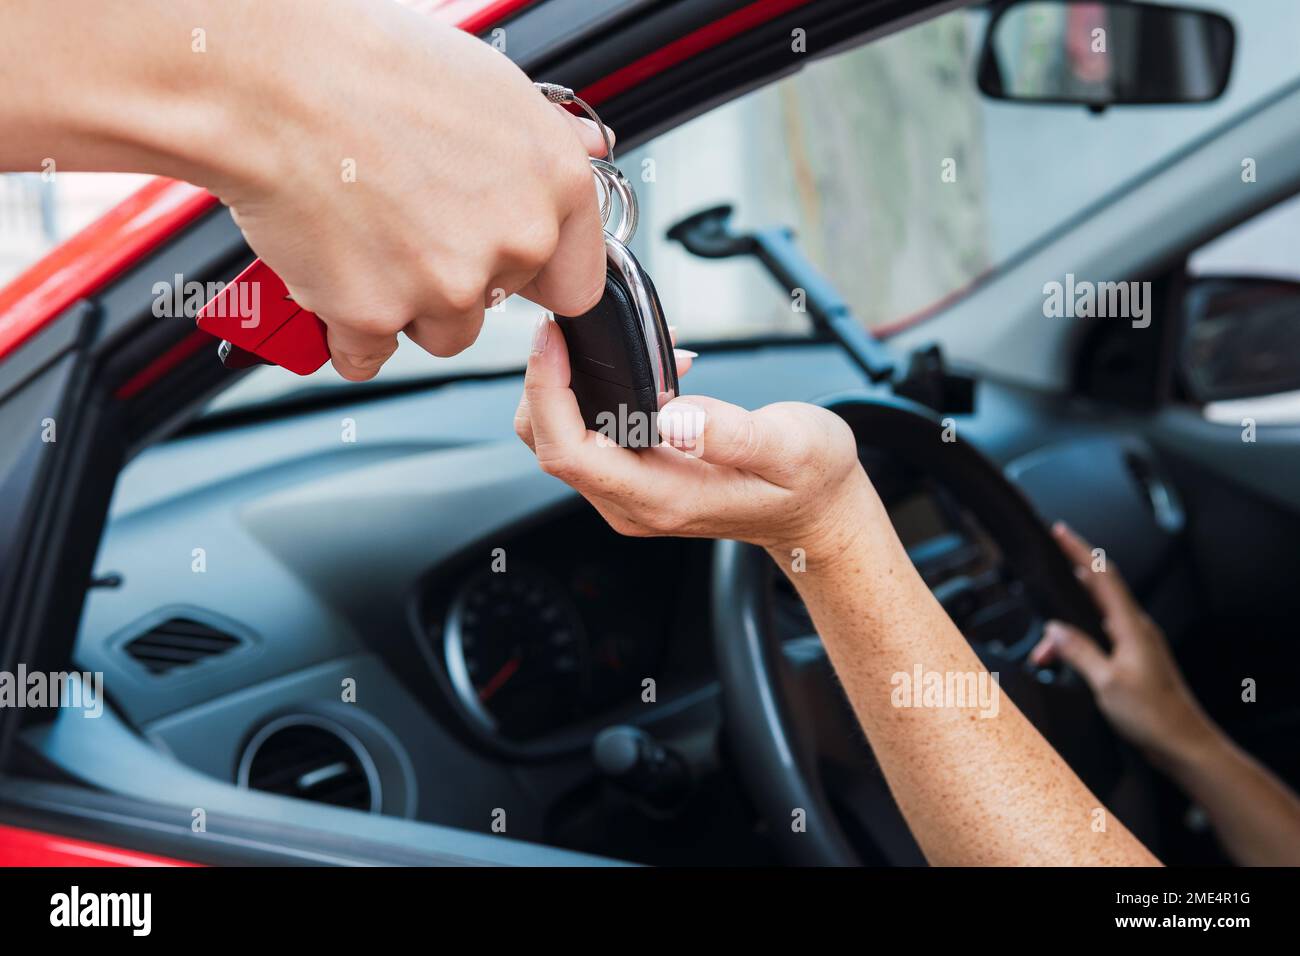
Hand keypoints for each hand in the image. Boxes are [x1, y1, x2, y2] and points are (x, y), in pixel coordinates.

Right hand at [205, 1, 610, 380]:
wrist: (271, 79)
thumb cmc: (370, 66)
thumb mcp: (491, 87)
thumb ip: (543, 142)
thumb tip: (583, 154)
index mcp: (555, 187)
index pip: (575, 282)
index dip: (534, 275)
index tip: (504, 268)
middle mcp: (513, 242)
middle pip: (497, 306)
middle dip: (457, 279)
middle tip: (407, 223)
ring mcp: (446, 286)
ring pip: (440, 333)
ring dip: (406, 306)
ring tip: (365, 239)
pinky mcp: (375, 315)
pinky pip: (366, 353)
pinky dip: (344, 328)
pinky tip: (329, 274)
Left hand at [513, 316, 870, 552]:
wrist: (815, 515)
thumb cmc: (807, 483)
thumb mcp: (792, 449)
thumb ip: (733, 434)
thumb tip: (676, 414)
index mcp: (662, 498)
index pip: (569, 451)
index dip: (547, 392)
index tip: (553, 339)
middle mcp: (634, 502)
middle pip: (549, 444)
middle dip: (545, 382)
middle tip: (574, 326)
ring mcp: (630, 492)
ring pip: (560, 438)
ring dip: (571, 382)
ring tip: (623, 342)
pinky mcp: (635, 476)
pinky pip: (590, 433)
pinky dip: (597, 390)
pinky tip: (647, 365)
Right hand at [1031, 523, 1214, 764]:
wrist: (1184, 745)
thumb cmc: (1154, 716)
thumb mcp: (1106, 682)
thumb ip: (1077, 651)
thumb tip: (1054, 629)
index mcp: (1132, 626)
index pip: (1103, 575)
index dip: (1079, 550)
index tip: (1060, 532)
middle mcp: (1136, 629)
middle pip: (1096, 593)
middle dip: (1063, 594)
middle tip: (1038, 595)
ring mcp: (1137, 645)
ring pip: (1093, 621)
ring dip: (1066, 632)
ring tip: (1044, 654)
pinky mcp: (1134, 661)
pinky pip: (1100, 640)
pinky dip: (1078, 646)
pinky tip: (1064, 662)